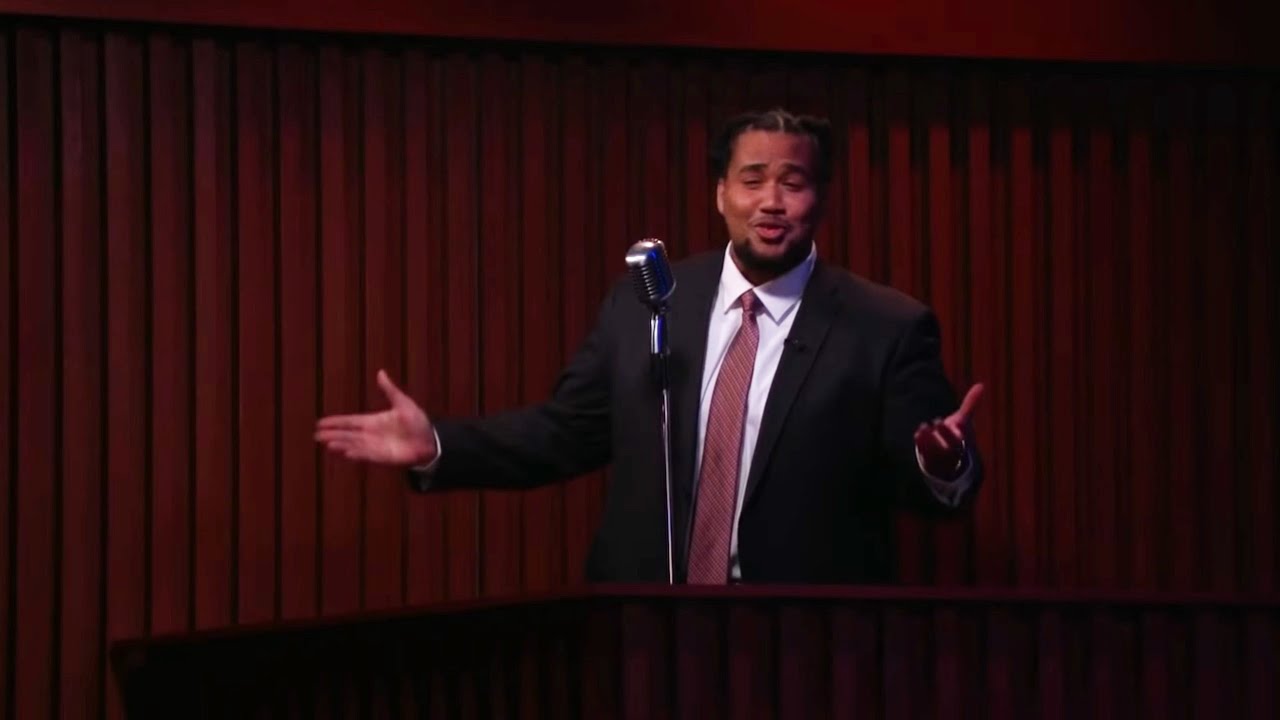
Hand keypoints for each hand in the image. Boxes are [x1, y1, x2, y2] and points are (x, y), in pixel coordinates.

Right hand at [314, 370, 436, 466]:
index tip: (320, 423)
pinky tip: (345, 452)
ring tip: (327, 443)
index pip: (350, 421)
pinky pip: (366, 455)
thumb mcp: (402, 403)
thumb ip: (389, 390)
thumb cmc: (417, 422)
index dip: (336, 422)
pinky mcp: (382, 457)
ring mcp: (375, 446)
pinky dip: (356, 453)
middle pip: (347, 434)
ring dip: (341, 444)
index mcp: (374, 421)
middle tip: (316, 436)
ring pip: (353, 445)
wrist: (430, 440)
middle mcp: (371, 435)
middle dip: (332, 434)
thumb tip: (381, 372)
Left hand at [914, 383, 984, 479]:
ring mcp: (940, 457)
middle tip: (938, 422)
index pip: (959, 438)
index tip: (955, 423)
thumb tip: (981, 384)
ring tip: (924, 426)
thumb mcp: (962, 419)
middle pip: (949, 445)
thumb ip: (970, 404)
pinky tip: (918, 434)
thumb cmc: (954, 433)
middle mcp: (951, 451)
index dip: (956, 432)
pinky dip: (921, 444)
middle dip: (944, 434)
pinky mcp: (929, 460)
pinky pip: (925, 454)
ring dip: (930, 440)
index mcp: (960, 442)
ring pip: (936, 451)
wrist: (946, 455)